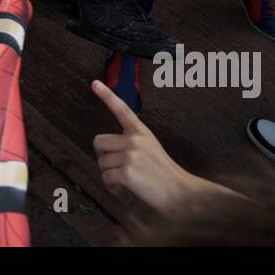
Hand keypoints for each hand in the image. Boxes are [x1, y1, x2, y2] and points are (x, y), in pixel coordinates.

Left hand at [91, 79, 205, 212]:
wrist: (179, 192)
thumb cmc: (163, 173)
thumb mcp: (150, 147)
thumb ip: (131, 143)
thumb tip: (106, 150)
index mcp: (141, 131)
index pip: (122, 109)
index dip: (107, 95)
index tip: (94, 83)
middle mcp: (134, 140)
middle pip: (98, 142)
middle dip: (103, 156)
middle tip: (115, 166)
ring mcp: (130, 156)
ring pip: (101, 163)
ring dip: (109, 175)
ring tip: (125, 181)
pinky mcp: (127, 173)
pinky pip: (106, 178)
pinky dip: (111, 187)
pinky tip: (123, 190)